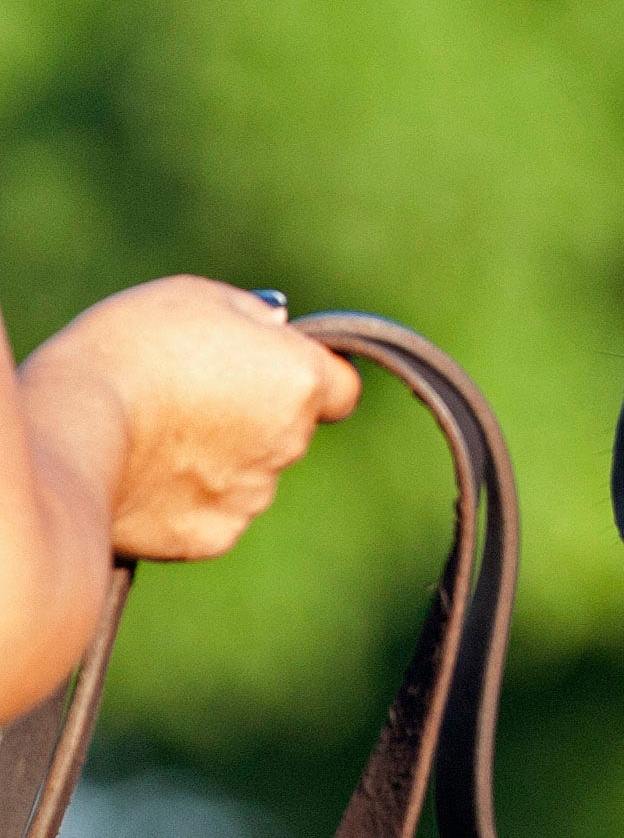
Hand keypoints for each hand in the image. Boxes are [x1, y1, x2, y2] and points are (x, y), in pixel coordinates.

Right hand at [18, 278, 363, 559]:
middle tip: (187, 401)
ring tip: (152, 438)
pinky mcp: (211, 537)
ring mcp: (252, 495)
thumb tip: (276, 331)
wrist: (70, 428)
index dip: (305, 380)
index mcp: (301, 381)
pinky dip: (185, 503)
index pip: (339, 389)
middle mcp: (290, 443)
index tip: (269, 375)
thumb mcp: (200, 299)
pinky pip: (209, 516)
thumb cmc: (131, 350)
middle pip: (288, 432)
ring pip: (248, 477)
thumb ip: (254, 320)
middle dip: (253, 419)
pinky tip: (142, 478)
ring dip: (218, 462)